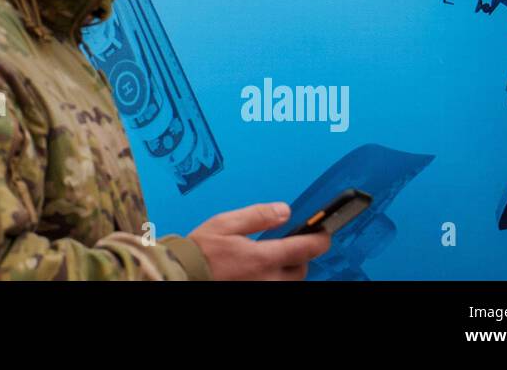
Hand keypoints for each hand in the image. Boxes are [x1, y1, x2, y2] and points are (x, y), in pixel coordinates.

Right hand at [187, 202, 331, 279]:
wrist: (181, 275)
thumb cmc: (199, 251)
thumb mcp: (225, 223)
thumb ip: (258, 216)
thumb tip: (284, 211)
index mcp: (263, 258)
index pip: (304, 249)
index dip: (320, 239)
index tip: (325, 233)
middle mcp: (268, 280)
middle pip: (301, 269)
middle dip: (301, 255)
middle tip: (290, 243)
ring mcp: (264, 291)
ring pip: (291, 282)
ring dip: (289, 270)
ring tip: (273, 258)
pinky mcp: (256, 294)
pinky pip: (277, 288)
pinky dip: (276, 279)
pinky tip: (262, 271)